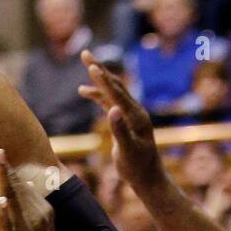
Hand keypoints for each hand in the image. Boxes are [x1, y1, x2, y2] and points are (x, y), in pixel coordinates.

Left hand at [0, 136, 53, 230]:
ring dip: (3, 176)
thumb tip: (3, 176)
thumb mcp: (16, 224)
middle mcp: (34, 213)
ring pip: (11, 197)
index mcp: (34, 206)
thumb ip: (4, 203)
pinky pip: (8, 229)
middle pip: (12, 182)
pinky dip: (4, 214)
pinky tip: (1, 200)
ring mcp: (27, 228)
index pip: (14, 180)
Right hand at [78, 50, 164, 192]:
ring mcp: (129, 115)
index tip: (92, 66)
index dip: (103, 80)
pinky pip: (108, 103)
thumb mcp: (127, 151)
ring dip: (98, 80)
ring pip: (111, 92)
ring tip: (85, 65)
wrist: (147, 178)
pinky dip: (97, 95)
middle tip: (85, 53)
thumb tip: (112, 110)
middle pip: (115, 85)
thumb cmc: (137, 167)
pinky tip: (84, 92)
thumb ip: (119, 130)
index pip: (116, 94)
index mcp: (135, 116)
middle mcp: (134, 111)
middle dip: (99, 69)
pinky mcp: (123, 121)